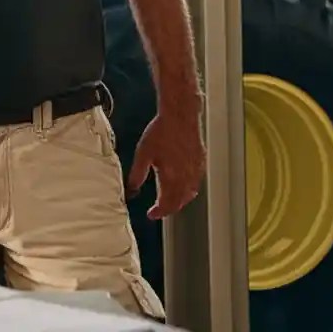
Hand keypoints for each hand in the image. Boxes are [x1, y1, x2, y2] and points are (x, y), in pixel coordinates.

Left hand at [127, 104, 205, 219]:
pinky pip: (196, 183)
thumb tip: (131, 189)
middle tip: (159, 210)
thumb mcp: (143, 154)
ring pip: (190, 194)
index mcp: (172, 178)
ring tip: (169, 202)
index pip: (166, 204)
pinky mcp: (201, 162)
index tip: (151, 214)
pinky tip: (183, 186)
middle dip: (169, 209)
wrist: (180, 117)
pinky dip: (189, 190)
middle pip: (179, 202)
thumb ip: (137, 175)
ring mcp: (196, 170)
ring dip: (179, 201)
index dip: (159, 212)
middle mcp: (187, 178)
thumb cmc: (160, 133)